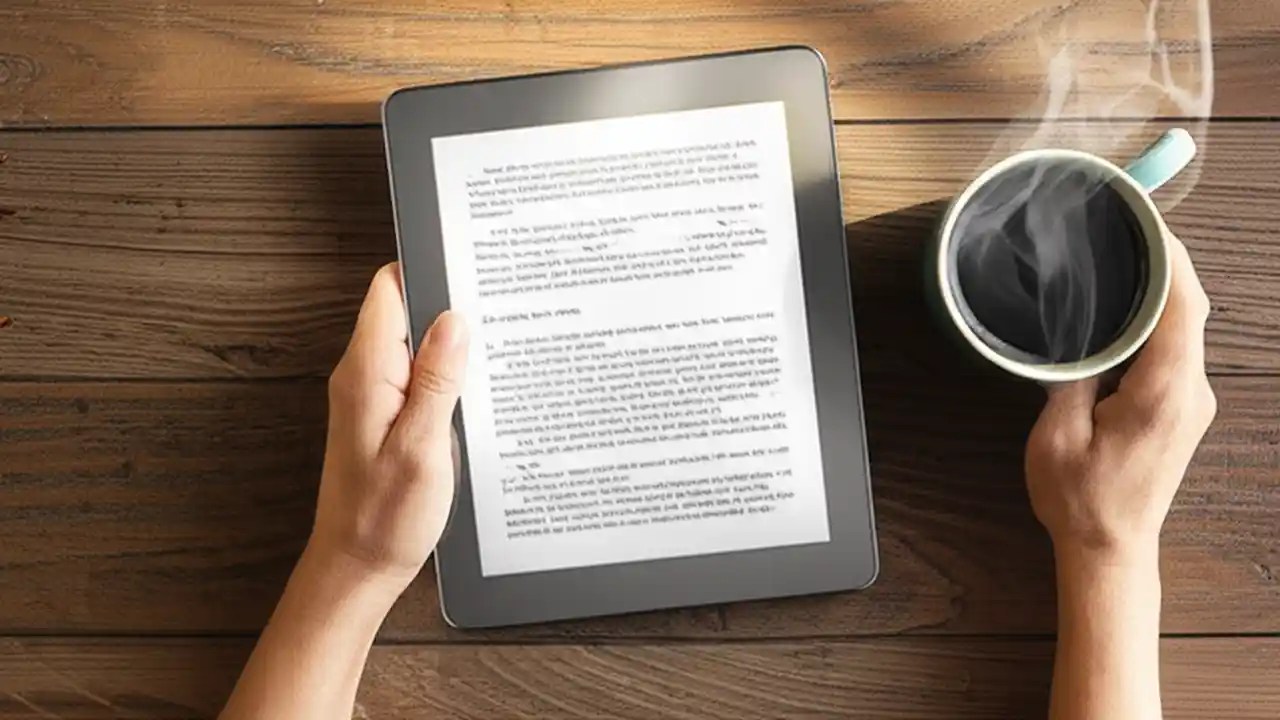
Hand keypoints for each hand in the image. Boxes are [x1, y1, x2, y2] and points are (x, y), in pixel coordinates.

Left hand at [310, 263, 468, 590]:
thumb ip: (436, 379)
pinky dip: (445, 375)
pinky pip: (415, 375)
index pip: (389, 290)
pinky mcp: (384, 415)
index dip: (428, 272)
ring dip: (451, 345)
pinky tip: (474, 394)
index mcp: (367, 373)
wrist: (356, 568)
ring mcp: (371, 395)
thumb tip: (453, 320)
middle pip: (404, 311)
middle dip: (450, 307)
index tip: (470, 271)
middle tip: (498, 315)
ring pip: (414, 343)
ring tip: (494, 356)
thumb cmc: (384, 518)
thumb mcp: (421, 447)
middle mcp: (362, 375)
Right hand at [1025, 234, 1215, 561]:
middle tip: (1129, 227)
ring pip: (1188, 327)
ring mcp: (1192, 401)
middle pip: (1191, 309)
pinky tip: (1129, 308)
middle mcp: (1191, 392)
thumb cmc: (1080, 499)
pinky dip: (1160, 319)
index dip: (1169, 257)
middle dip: (1166, 263)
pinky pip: (1178, 348)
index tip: (1145, 221)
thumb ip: (1072, 376)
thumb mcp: (1057, 433)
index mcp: (1163, 393)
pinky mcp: (1183, 409)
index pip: (1182, 306)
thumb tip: (1080, 331)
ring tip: (1125, 258)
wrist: (1111, 549)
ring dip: (1162, 291)